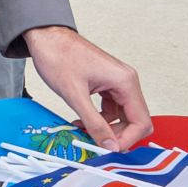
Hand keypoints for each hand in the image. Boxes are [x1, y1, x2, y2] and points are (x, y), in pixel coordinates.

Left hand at [22, 25, 153, 150]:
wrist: (46, 37)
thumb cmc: (58, 56)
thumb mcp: (74, 95)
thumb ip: (94, 123)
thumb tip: (109, 145)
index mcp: (125, 81)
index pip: (141, 121)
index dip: (127, 140)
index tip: (108, 149)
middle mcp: (126, 81)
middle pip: (135, 120)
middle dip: (117, 135)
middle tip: (96, 144)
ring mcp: (117, 82)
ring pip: (122, 116)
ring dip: (106, 128)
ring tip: (84, 132)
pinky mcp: (107, 84)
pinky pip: (111, 108)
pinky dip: (99, 118)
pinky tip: (82, 122)